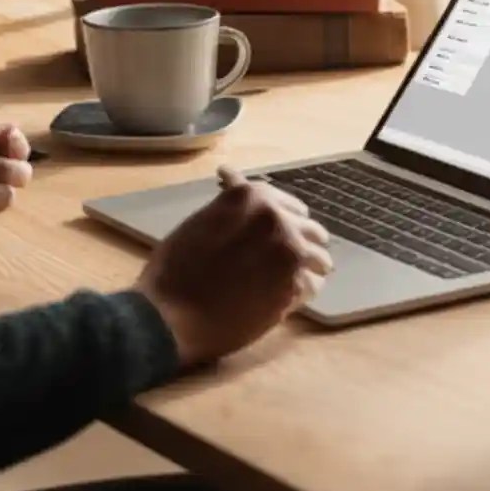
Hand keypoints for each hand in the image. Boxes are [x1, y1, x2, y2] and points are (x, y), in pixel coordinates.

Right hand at [136, 166, 331, 366]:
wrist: (169, 315)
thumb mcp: (201, 221)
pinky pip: (313, 287)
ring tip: (288, 282)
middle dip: (302, 245)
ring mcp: (290, 253)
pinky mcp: (294, 287)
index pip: (293, 206)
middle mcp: (278, 219)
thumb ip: (231, 205)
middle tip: (285, 261)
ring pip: (320, 259)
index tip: (279, 233)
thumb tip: (232, 175)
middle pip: (313, 231)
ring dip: (307, 270)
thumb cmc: (174, 269)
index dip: (287, 222)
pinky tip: (283, 299)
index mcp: (253, 197)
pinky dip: (301, 294)